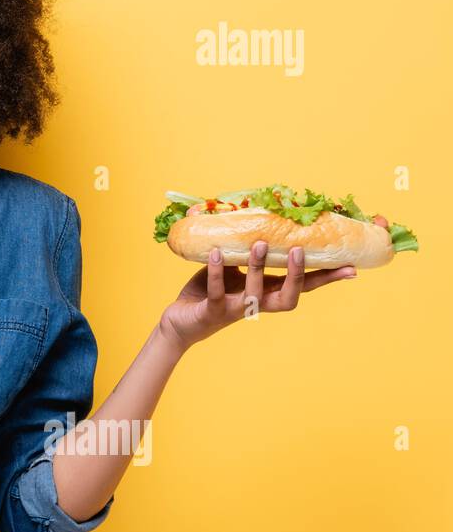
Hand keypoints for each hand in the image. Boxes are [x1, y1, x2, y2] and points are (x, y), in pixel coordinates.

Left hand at [158, 241, 356, 351]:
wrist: (181, 320)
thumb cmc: (210, 290)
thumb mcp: (230, 265)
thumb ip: (242, 246)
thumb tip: (249, 211)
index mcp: (266, 292)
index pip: (302, 286)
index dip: (326, 278)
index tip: (351, 268)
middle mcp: (256, 303)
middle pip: (288, 297)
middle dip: (297, 276)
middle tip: (299, 250)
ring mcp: (235, 309)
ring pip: (254, 294)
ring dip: (258, 268)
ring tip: (259, 244)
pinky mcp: (212, 311)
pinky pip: (218, 291)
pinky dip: (218, 271)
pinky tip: (216, 253)